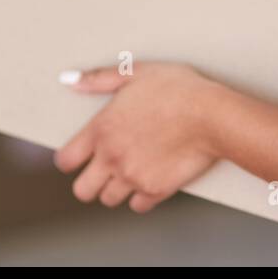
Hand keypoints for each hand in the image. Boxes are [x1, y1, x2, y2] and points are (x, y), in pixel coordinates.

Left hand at [53, 61, 222, 213]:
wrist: (213, 114)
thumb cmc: (178, 89)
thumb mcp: (137, 72)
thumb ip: (100, 78)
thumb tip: (69, 80)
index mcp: (101, 130)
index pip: (65, 161)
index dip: (71, 160)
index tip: (82, 156)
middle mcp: (111, 158)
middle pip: (82, 190)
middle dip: (91, 182)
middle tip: (106, 170)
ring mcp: (132, 177)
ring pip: (109, 200)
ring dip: (117, 189)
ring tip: (133, 171)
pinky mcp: (155, 191)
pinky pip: (138, 205)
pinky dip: (143, 196)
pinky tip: (152, 178)